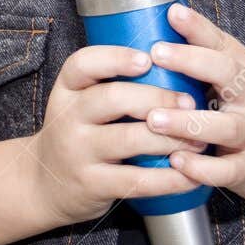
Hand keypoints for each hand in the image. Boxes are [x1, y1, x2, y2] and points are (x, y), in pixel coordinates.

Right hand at [30, 44, 205, 225]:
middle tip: (190, 102)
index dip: (115, 58)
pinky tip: (190, 176)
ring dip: (171, 138)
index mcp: (67, 89)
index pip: (83, 64)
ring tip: (199, 139)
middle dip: (157, 98)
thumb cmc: (78, 134)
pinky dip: (168, 178)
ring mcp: (78, 152)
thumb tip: (175, 63)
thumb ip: (111, 84)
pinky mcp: (92, 184)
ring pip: (129, 139)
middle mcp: (68, 117)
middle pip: (113, 98)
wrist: (45, 185)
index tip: (147, 59)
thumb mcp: (80, 103)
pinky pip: (136, 181)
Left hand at [143, 1, 244, 206]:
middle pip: (228, 74)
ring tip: (154, 118)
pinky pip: (226, 170)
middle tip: (156, 54)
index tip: (172, 14)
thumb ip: (210, 54)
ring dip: (188, 122)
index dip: (198, 28)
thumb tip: (168, 16)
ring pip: (224, 126)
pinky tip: (176, 161)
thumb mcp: (242, 77)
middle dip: (192, 62)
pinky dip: (202, 168)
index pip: (222, 43)